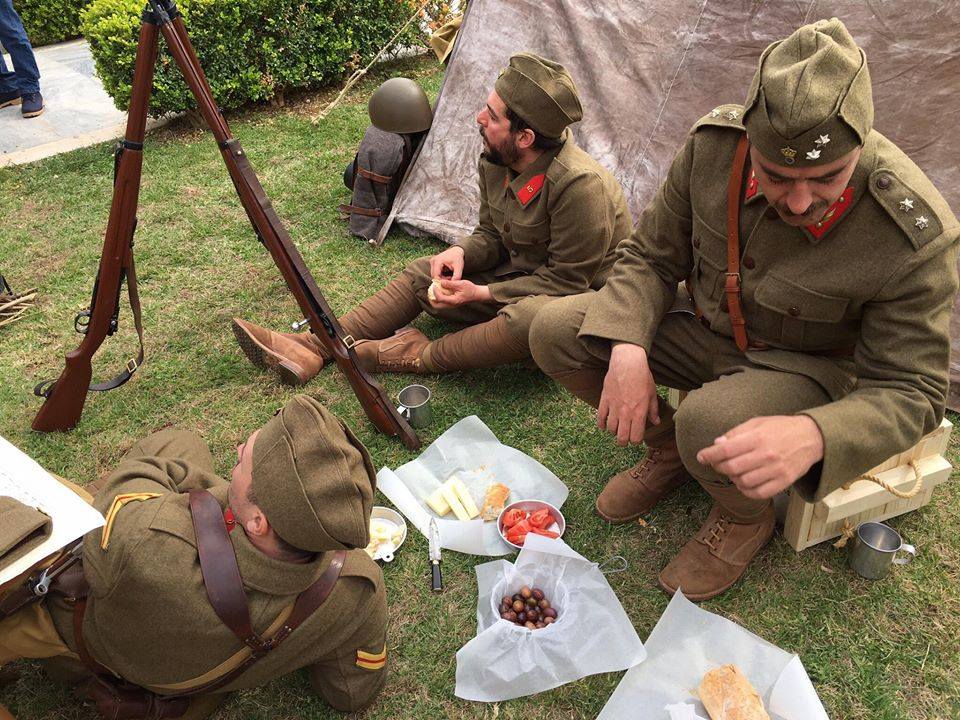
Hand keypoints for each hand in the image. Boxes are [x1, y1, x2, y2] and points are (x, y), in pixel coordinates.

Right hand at [429, 246, 464, 280]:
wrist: (456, 251)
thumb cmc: (458, 258)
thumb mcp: (459, 267)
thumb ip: (457, 276)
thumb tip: (453, 284)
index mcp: (438, 261)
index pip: (436, 276)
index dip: (442, 281)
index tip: (450, 283)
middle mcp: (433, 260)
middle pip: (434, 276)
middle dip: (442, 280)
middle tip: (450, 280)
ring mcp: (432, 261)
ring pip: (434, 275)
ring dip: (441, 278)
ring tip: (450, 277)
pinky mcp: (433, 263)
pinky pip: (435, 272)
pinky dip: (440, 275)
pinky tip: (447, 275)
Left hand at [430, 278, 491, 306]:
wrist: (477, 294)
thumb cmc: (470, 289)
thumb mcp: (460, 284)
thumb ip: (450, 284)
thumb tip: (440, 283)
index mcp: (453, 301)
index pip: (439, 298)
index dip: (435, 291)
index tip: (434, 284)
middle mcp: (451, 305)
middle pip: (436, 305)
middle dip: (431, 298)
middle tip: (430, 290)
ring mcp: (451, 305)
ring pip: (438, 305)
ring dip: (434, 298)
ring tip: (434, 290)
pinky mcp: (452, 303)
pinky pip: (442, 303)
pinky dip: (439, 298)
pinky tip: (440, 290)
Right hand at [597, 343, 659, 445]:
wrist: (628, 363)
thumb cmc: (642, 377)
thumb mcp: (652, 394)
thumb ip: (653, 410)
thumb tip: (655, 422)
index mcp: (639, 413)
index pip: (636, 437)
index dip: (636, 441)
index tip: (636, 438)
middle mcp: (626, 413)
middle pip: (622, 437)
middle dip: (624, 442)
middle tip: (625, 440)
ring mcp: (614, 407)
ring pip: (610, 429)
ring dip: (614, 432)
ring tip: (616, 429)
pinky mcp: (605, 400)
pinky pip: (600, 417)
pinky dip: (601, 424)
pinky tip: (604, 424)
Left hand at [696, 415, 824, 498]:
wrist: (812, 437)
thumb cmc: (781, 428)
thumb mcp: (757, 423)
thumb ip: (735, 433)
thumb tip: (716, 444)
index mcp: (758, 438)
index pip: (726, 450)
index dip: (709, 455)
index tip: (701, 457)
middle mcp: (766, 455)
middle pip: (732, 468)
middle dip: (718, 467)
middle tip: (716, 464)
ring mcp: (776, 470)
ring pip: (744, 482)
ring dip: (733, 479)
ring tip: (733, 472)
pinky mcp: (785, 481)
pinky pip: (759, 493)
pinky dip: (747, 491)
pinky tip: (744, 483)